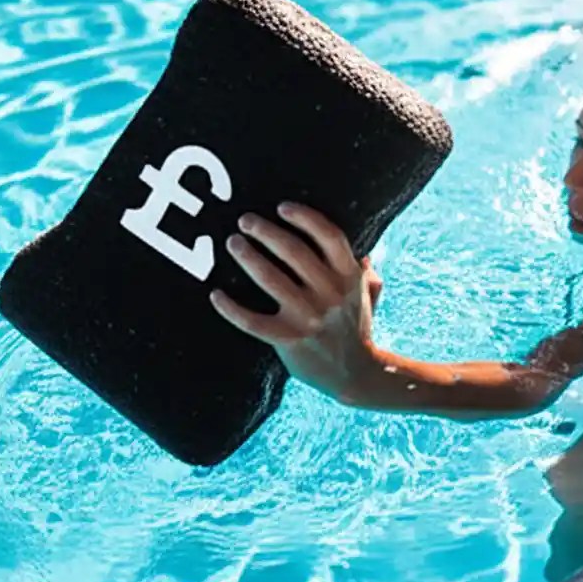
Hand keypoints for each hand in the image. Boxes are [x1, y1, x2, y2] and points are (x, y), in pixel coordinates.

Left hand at [209, 202, 382, 403]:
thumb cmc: (357, 328)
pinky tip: (215, 294)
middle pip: (294, 252)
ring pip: (270, 279)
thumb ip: (363, 269)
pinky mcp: (289, 339)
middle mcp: (329, 294)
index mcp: (349, 277)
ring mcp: (308, 317)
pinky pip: (252, 321)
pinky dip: (231, 308)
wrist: (355, 374)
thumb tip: (362, 247)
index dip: (305, 218)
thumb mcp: (366, 294)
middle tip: (245, 220)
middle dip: (266, 231)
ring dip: (248, 257)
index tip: (282, 207)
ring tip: (233, 242)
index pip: (329, 237)